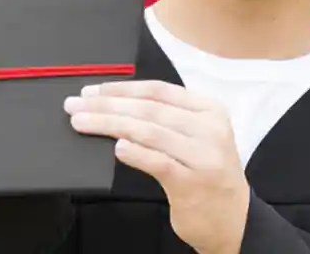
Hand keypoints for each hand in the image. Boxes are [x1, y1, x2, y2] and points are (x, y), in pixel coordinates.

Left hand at [65, 80, 248, 253]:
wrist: (234, 221)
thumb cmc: (206, 175)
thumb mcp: (196, 139)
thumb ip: (166, 120)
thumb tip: (115, 104)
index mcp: (209, 110)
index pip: (158, 91)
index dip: (121, 88)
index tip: (92, 90)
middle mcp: (209, 129)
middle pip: (148, 110)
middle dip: (106, 105)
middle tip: (76, 105)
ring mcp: (203, 156)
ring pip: (148, 132)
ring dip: (110, 125)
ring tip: (82, 123)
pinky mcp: (193, 183)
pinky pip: (158, 162)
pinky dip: (135, 153)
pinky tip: (117, 147)